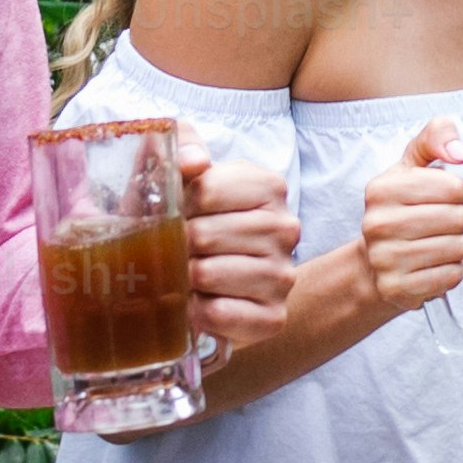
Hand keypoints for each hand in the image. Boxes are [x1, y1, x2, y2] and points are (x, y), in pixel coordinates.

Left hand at [192, 142, 301, 347]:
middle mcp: (286, 228)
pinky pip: (219, 314)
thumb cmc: (187, 222)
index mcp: (269, 186)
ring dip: (184, 280)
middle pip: (205, 234)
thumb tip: (193, 161)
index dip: (177, 205)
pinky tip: (196, 304)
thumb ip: (177, 145)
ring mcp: (284, 275)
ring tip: (185, 277)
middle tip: (176, 251)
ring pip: (209, 274)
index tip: (176, 214)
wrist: (203, 281)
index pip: (206, 189)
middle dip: (177, 246)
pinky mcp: (274, 317)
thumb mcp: (178, 174)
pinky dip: (196, 312)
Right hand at [356, 118, 462, 319]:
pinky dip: (452, 271)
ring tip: (437, 243)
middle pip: (458, 219)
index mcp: (381, 189)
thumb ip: (437, 136)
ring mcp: (385, 259)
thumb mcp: (412, 164)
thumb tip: (460, 151)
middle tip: (441, 224)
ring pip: (458, 248)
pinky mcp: (397, 288)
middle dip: (458, 221)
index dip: (457, 193)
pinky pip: (452, 275)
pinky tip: (435, 264)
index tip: (443, 198)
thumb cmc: (400, 208)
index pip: (454, 187)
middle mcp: (377, 224)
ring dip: (456, 246)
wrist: (374, 261)